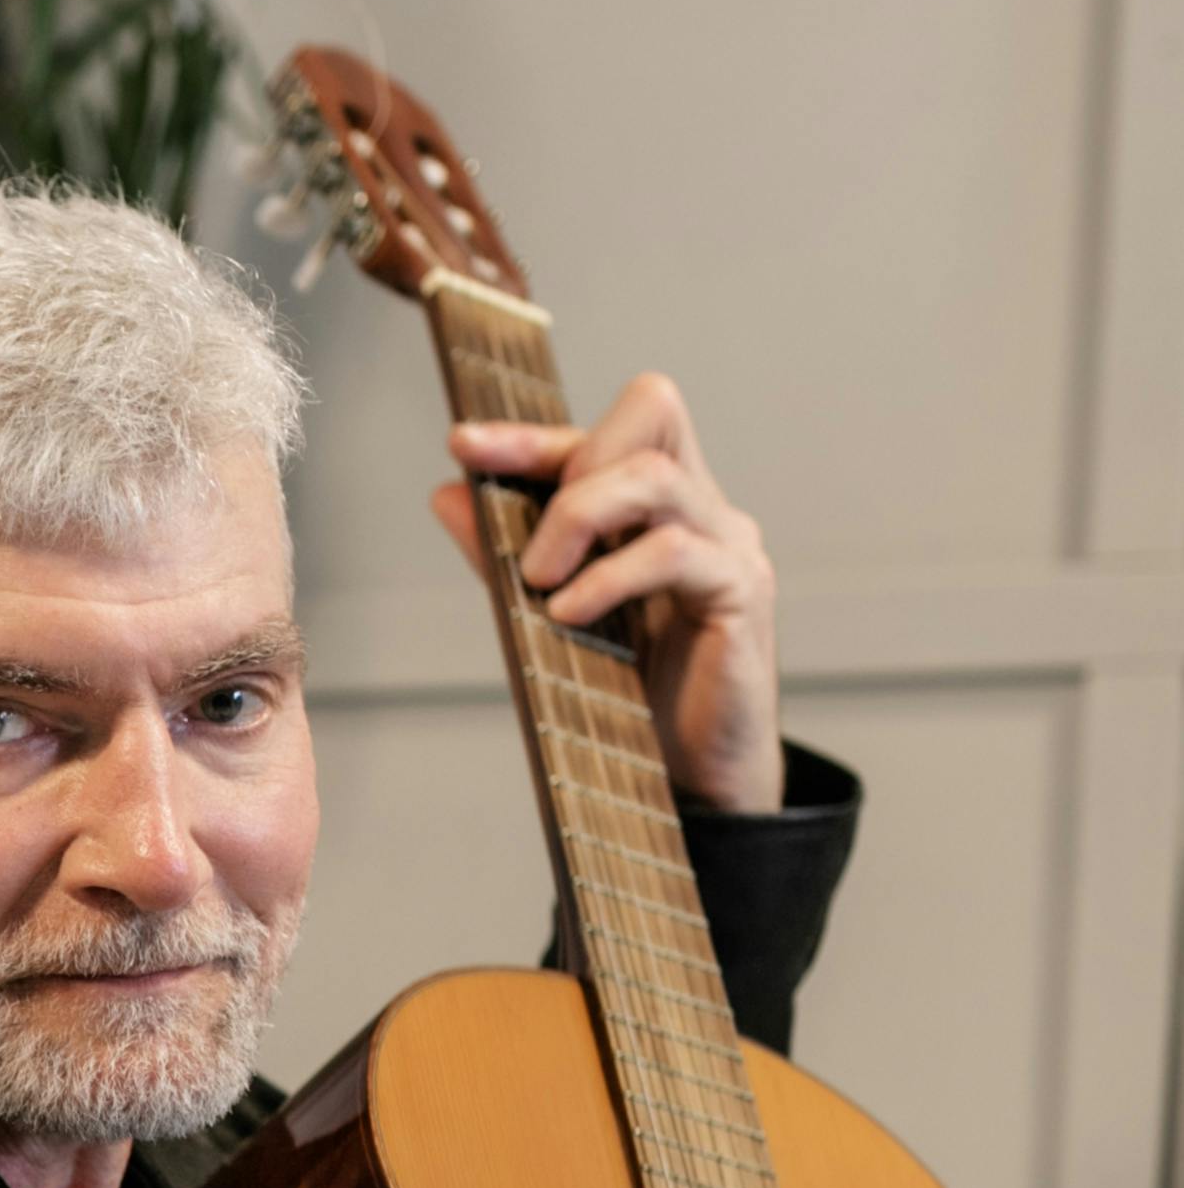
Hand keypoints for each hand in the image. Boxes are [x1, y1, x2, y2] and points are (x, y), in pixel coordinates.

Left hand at [436, 370, 780, 815]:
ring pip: (655, 476)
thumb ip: (506, 555)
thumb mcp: (553, 613)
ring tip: (539, 581)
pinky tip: (570, 613)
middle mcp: (702, 507)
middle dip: (570, 458)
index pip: (602, 429)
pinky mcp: (743, 590)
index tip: (462, 445)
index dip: (531, 435)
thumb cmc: (632, 694)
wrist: (696, 780)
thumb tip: (445, 494)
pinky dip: (610, 576)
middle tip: (529, 543)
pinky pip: (675, 551)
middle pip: (652, 406)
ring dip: (579, 519)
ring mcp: (729, 543)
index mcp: (659, 504)